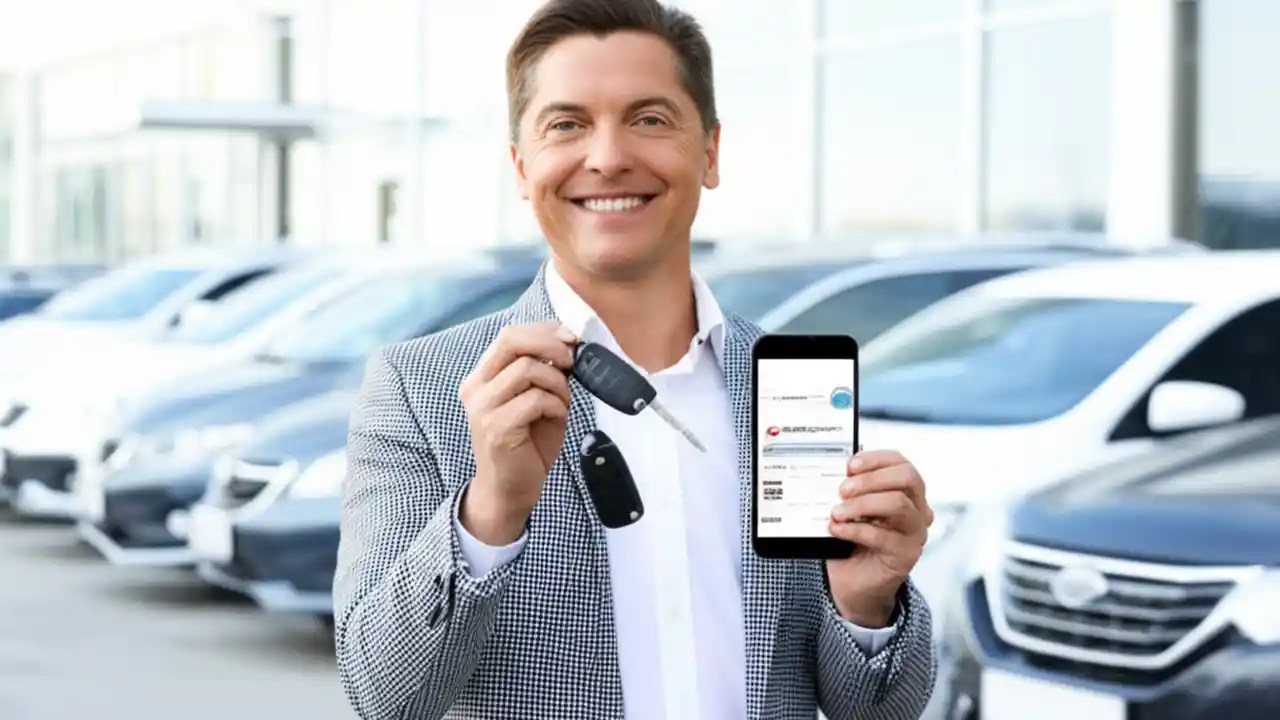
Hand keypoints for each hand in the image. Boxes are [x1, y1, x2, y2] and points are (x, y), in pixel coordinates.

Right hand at [458, 321, 577, 544]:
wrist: (510, 490)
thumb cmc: (526, 444)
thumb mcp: (535, 400)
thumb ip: (543, 372)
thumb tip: (568, 344)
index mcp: (482, 377)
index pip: (509, 335)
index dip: (544, 331)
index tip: (570, 338)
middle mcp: (476, 388)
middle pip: (511, 341)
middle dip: (550, 344)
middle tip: (571, 360)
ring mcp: (483, 408)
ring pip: (527, 369)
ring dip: (557, 382)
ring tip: (563, 401)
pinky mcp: (497, 428)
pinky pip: (535, 399)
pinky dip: (555, 404)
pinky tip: (557, 417)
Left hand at [825, 450, 932, 627]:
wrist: (854, 582)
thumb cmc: (853, 541)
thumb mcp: (852, 510)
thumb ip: (851, 491)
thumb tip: (836, 473)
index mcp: (906, 492)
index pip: (901, 463)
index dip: (876, 459)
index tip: (849, 465)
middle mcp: (918, 509)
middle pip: (907, 478)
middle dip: (871, 478)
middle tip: (843, 489)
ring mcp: (916, 532)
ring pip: (898, 503)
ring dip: (862, 504)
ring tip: (837, 512)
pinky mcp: (906, 555)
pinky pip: (882, 536)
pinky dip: (854, 529)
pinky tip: (836, 529)